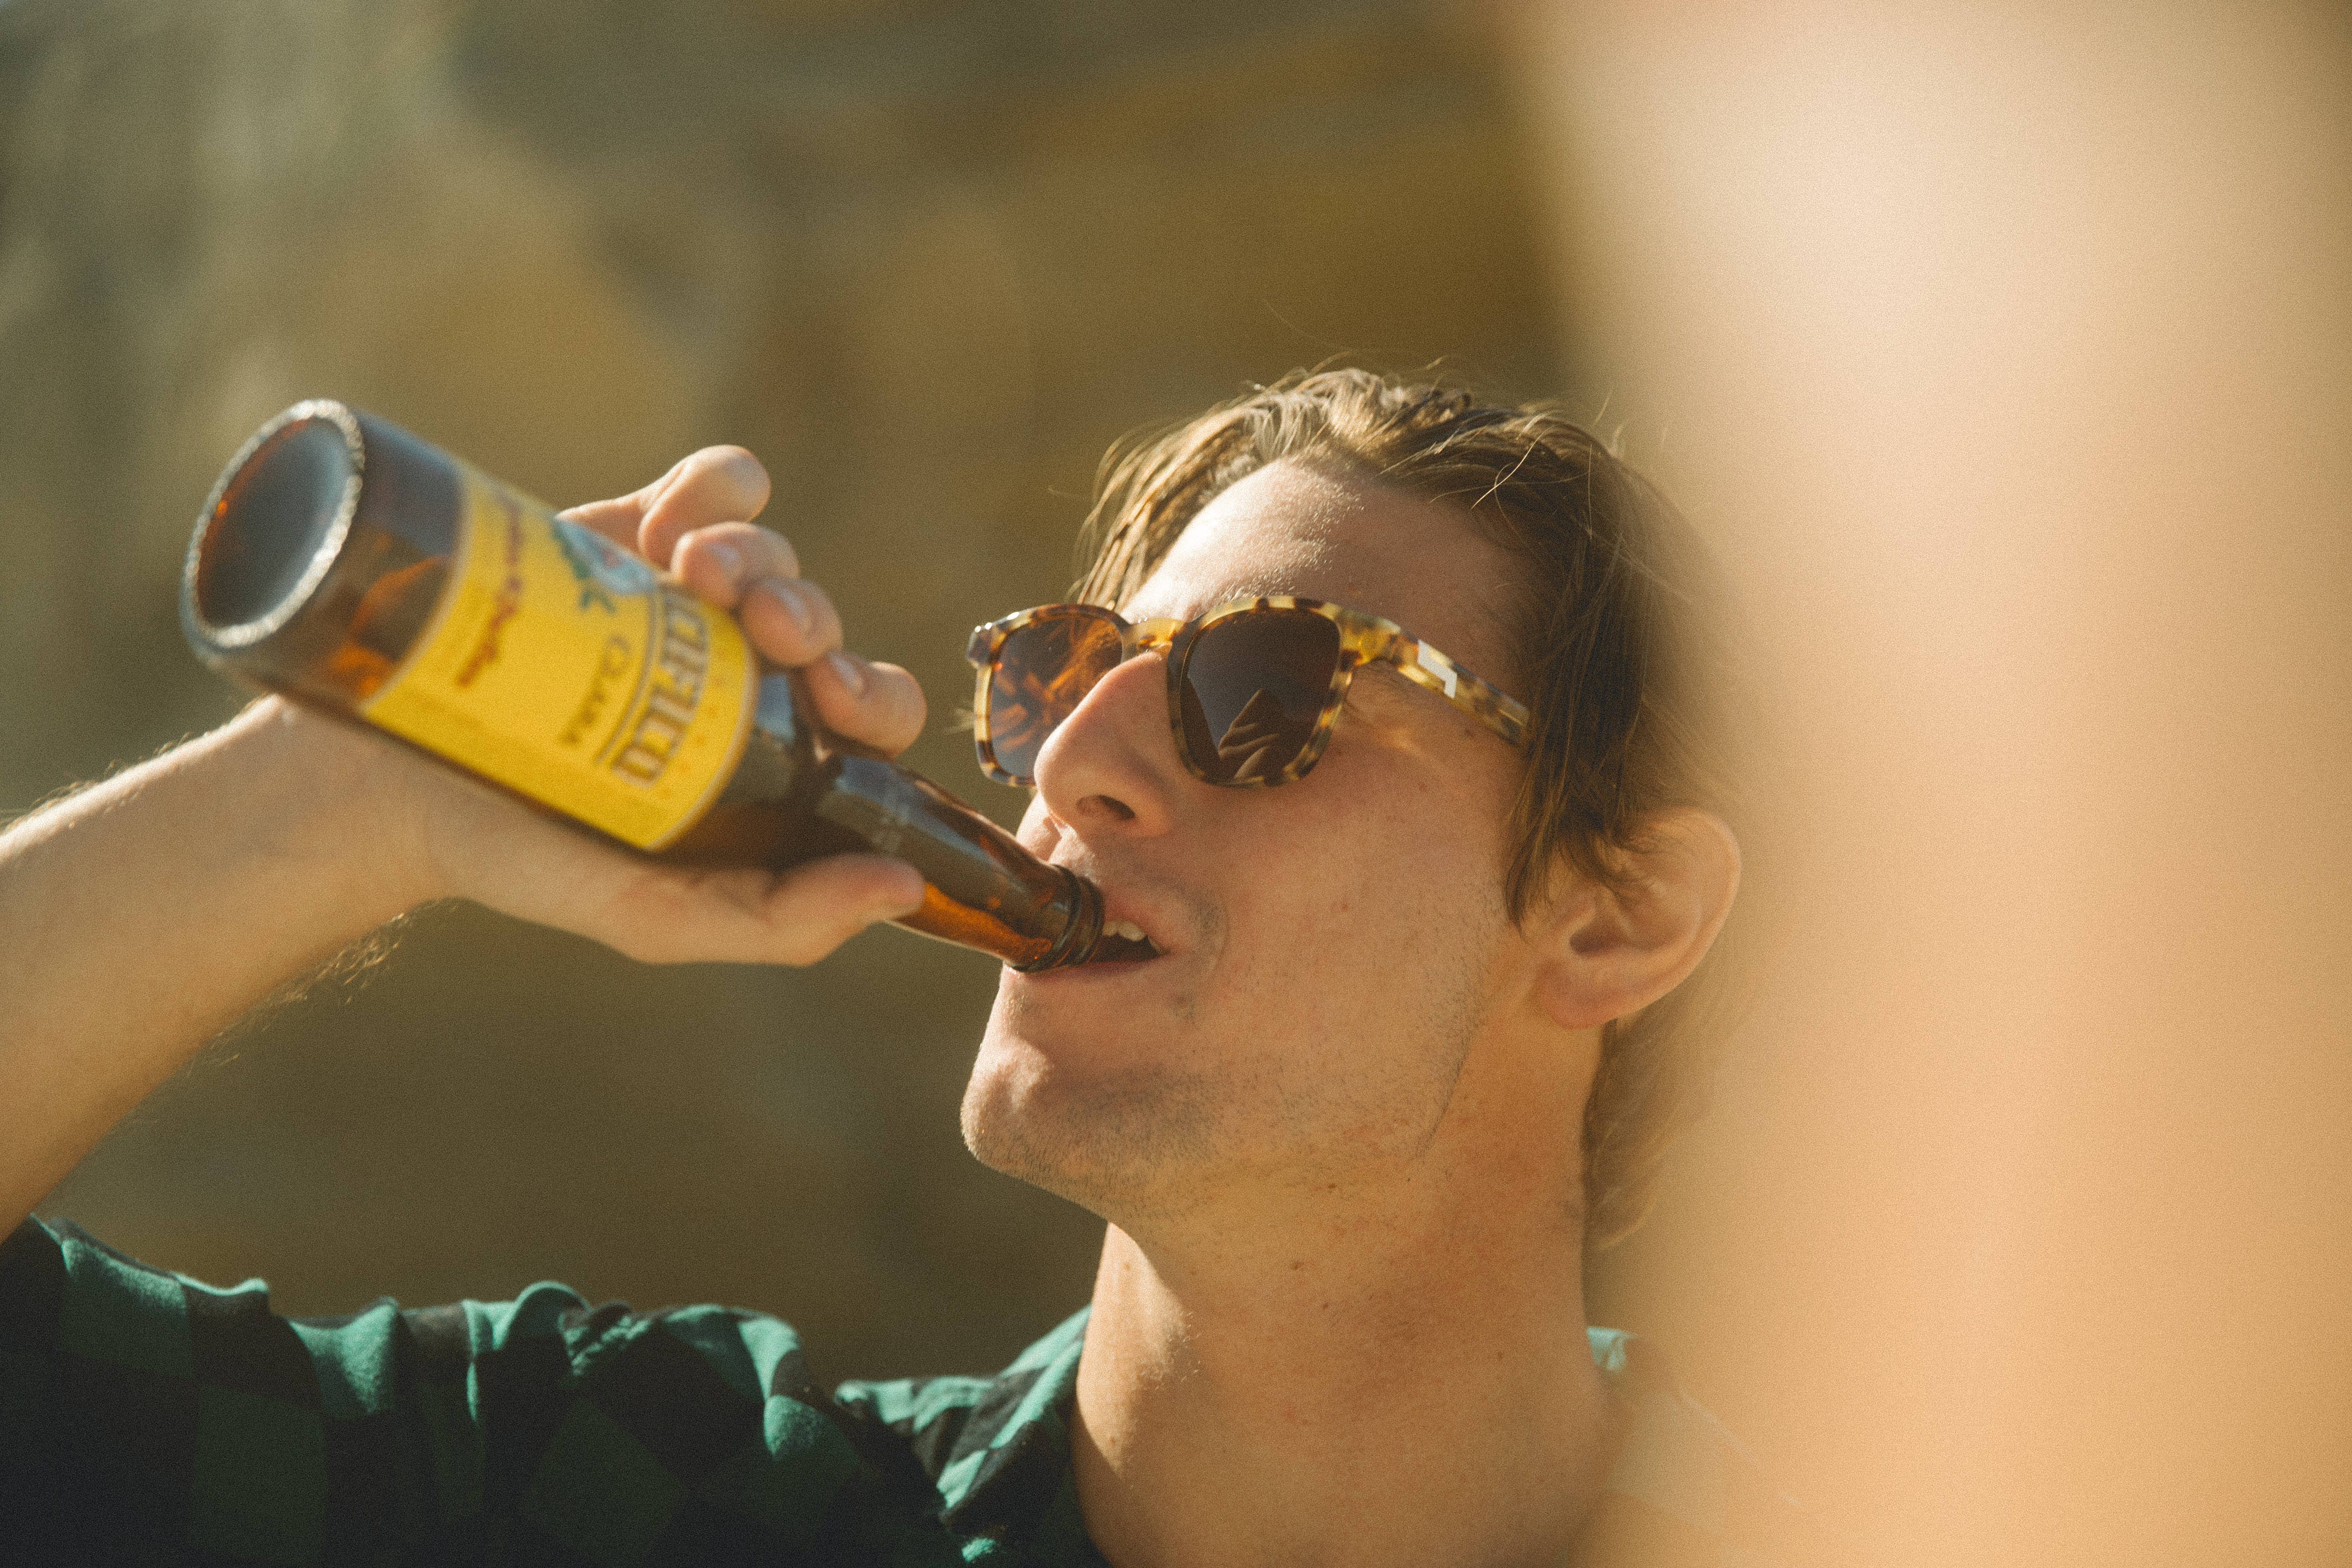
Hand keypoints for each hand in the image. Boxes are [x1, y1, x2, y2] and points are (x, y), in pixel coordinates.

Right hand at [387, 447, 929, 964]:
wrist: (384, 777)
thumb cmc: (524, 855)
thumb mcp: (651, 916)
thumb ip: (778, 923)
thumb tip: (901, 888)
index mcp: (773, 759)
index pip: (873, 716)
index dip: (872, 694)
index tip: (827, 696)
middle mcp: (744, 675)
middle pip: (823, 622)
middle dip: (809, 613)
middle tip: (761, 624)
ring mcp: (690, 600)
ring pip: (774, 552)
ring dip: (759, 552)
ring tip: (694, 573)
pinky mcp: (634, 533)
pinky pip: (723, 486)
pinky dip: (724, 488)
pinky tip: (676, 524)